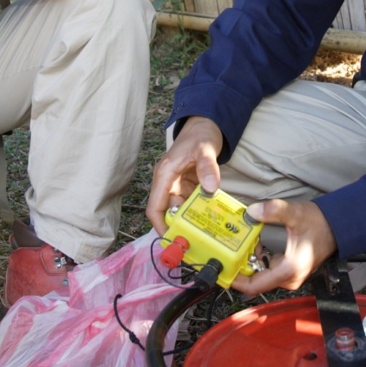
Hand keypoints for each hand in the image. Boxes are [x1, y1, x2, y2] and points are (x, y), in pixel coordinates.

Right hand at [146, 117, 224, 233]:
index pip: (155, 207)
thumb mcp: (205, 149)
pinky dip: (199, 212)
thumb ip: (208, 167)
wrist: (205, 125)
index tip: (173, 240)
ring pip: (180, 210)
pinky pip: (191, 204)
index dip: (161, 226)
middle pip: (168, 212)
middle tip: (196, 241)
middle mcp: (167, 183)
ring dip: (191, 221)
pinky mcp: (187, 187)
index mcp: (165, 175)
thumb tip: (210, 188)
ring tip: (206, 234)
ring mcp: (177, 185)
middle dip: (180, 227)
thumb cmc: (200, 135)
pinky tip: (211, 220)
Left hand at [231, 199, 336, 295]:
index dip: (236, 281)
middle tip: (227, 250)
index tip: (222, 270)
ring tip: (238, 244)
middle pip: (256, 280)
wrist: (337, 227)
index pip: (255, 286)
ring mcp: (290, 276)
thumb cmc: (319, 224)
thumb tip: (252, 212)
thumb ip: (273, 211)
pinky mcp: (290, 271)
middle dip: (241, 266)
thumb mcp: (295, 214)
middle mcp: (289, 278)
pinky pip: (268, 269)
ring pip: (261, 274)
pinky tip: (254, 244)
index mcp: (289, 269)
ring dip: (250, 260)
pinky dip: (259, 258)